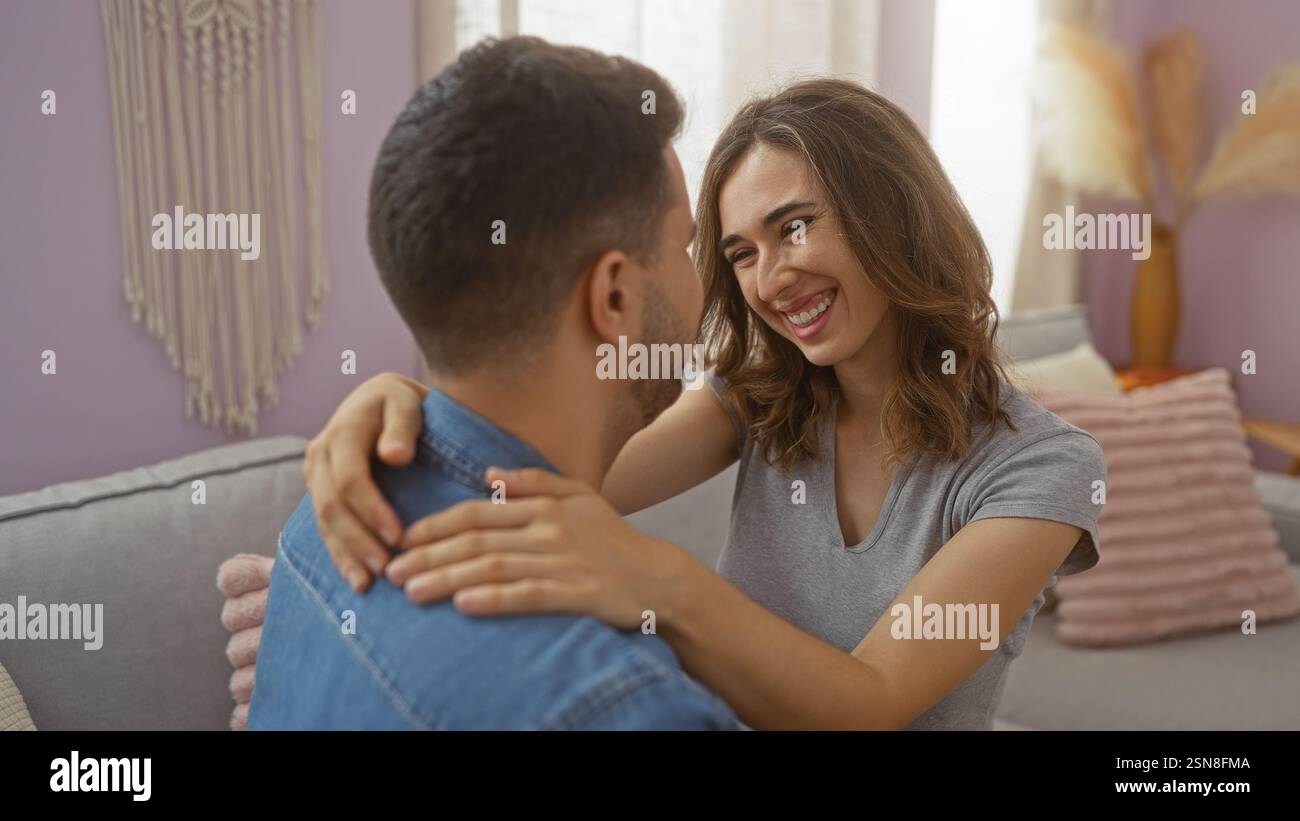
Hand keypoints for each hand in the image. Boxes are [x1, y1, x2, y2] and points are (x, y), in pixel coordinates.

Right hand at [303, 372, 427, 591]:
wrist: (384, 400)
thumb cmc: (404, 403)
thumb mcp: (407, 403)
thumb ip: (402, 427)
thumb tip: (395, 456)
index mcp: (343, 431)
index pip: (350, 478)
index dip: (371, 510)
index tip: (398, 537)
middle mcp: (321, 453)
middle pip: (332, 505)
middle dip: (358, 540)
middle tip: (386, 568)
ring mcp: (315, 473)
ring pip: (324, 520)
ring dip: (345, 554)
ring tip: (366, 584)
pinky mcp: (319, 490)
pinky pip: (325, 525)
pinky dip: (339, 553)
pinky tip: (354, 578)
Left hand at [386, 468, 699, 630]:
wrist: (658, 578)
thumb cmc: (614, 539)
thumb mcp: (580, 497)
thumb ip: (533, 482)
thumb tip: (487, 473)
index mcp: (544, 506)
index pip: (478, 513)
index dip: (437, 525)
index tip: (403, 539)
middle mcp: (548, 529)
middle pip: (476, 541)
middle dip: (428, 556)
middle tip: (391, 572)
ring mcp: (562, 561)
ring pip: (493, 568)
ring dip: (448, 580)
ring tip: (412, 592)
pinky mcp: (577, 592)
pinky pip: (528, 595)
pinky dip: (495, 599)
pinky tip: (465, 606)